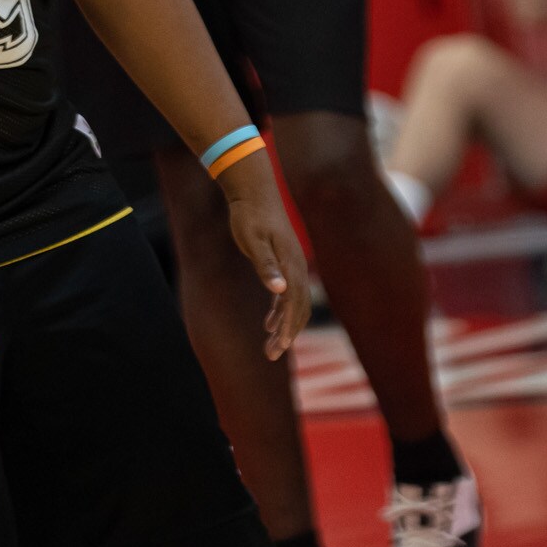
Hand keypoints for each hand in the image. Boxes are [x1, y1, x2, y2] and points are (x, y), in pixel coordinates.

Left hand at [216, 153, 312, 358]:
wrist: (253, 190)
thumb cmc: (249, 215)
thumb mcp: (252, 240)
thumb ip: (265, 266)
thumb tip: (279, 291)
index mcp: (291, 264)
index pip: (293, 303)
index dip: (287, 327)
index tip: (278, 348)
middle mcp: (296, 267)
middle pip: (297, 308)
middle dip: (287, 334)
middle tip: (272, 355)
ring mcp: (292, 265)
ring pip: (293, 304)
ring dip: (283, 327)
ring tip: (270, 349)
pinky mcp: (284, 262)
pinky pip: (286, 294)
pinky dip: (279, 312)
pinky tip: (268, 325)